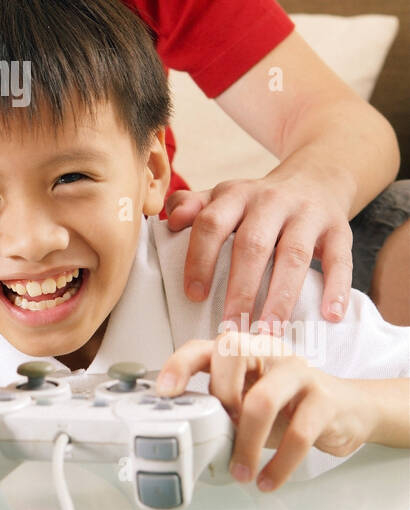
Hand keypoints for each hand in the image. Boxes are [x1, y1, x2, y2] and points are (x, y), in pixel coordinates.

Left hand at [156, 330, 371, 490]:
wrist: (348, 409)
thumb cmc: (290, 407)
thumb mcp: (250, 404)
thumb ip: (223, 412)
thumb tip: (188, 439)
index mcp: (245, 351)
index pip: (205, 346)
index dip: (180, 364)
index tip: (165, 393)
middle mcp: (269, 352)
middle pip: (232, 354)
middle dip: (220, 398)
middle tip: (221, 432)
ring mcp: (298, 371)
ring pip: (262, 399)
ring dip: (246, 443)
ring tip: (241, 473)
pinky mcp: (324, 398)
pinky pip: (298, 433)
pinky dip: (280, 465)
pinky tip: (269, 481)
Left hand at [165, 173, 353, 328]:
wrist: (314, 178)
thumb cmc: (257, 203)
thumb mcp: (223, 197)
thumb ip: (192, 207)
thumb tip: (169, 223)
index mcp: (236, 195)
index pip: (212, 223)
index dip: (200, 259)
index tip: (194, 296)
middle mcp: (271, 200)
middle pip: (252, 244)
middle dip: (241, 288)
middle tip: (231, 328)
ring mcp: (307, 214)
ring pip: (293, 255)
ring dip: (281, 297)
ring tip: (270, 331)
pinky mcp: (339, 229)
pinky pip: (339, 258)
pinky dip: (336, 287)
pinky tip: (330, 315)